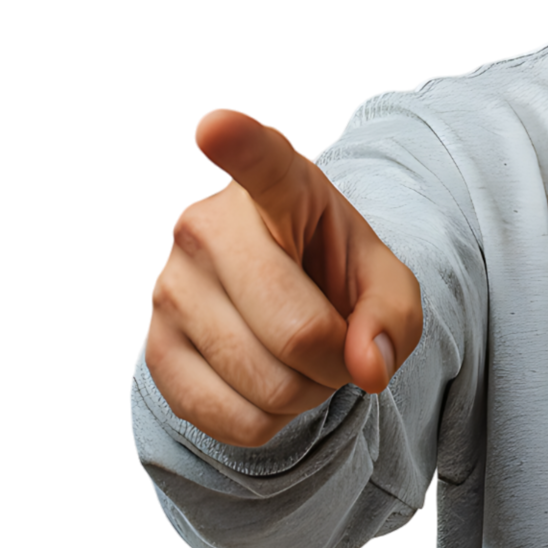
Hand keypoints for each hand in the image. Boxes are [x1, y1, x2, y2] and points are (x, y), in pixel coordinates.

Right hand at [144, 108, 422, 447]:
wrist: (285, 304)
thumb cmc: (333, 274)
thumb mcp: (386, 280)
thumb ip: (394, 315)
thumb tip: (366, 369)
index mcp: (278, 188)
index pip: (260, 165)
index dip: (240, 145)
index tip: (218, 124)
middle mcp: (206, 228)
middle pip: (298, 332)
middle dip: (339, 360)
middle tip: (337, 339)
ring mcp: (169, 290)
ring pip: (269, 388)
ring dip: (308, 392)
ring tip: (301, 356)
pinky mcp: (152, 353)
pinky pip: (234, 423)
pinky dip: (271, 422)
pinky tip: (267, 381)